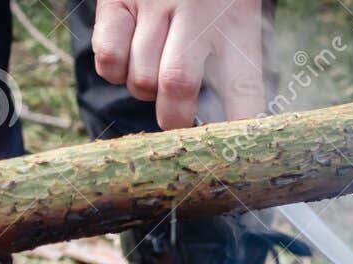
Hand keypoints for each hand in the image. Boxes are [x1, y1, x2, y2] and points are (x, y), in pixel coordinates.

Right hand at [91, 0, 264, 129]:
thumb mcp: (238, 19)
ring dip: (145, 88)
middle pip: (177, 85)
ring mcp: (152, 4)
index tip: (232, 158)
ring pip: (140, 78)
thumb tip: (236, 132)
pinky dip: (115, 70)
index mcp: (237, 21)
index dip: (237, 130)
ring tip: (154, 67)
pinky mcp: (116, 1)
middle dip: (175, 117)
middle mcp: (196, 10)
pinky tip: (129, 54)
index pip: (243, 89)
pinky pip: (108, 60)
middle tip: (177, 115)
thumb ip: (236, 73)